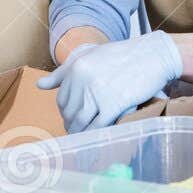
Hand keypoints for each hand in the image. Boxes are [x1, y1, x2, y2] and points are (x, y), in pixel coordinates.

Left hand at [38, 32, 183, 131]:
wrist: (153, 55)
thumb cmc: (123, 55)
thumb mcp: (91, 55)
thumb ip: (64, 71)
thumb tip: (40, 85)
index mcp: (76, 67)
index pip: (61, 99)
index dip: (65, 112)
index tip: (71, 118)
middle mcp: (83, 80)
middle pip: (69, 112)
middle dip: (71, 124)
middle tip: (76, 131)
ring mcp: (98, 93)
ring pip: (81, 121)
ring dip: (80, 132)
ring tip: (84, 137)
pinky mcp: (114, 104)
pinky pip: (98, 126)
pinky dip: (95, 134)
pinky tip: (97, 137)